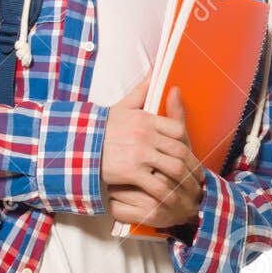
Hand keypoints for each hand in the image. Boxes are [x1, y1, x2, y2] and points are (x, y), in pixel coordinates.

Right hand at [101, 67, 204, 226]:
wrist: (73, 144)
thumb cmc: (97, 128)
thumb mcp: (121, 106)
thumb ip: (141, 91)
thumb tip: (155, 71)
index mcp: (146, 118)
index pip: (177, 129)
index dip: (188, 144)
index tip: (192, 155)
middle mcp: (146, 134)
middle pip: (180, 150)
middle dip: (193, 167)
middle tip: (199, 178)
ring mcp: (140, 153)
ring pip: (174, 168)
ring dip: (186, 182)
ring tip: (190, 192)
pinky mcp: (132, 171)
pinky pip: (158, 185)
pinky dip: (168, 195)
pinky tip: (172, 201)